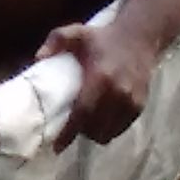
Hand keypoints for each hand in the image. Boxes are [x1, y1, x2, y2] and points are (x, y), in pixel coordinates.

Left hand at [36, 23, 157, 149]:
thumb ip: (56, 40)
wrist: (139, 36)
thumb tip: (38, 57)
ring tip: (88, 123)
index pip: (82, 112)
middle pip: (95, 128)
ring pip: (109, 132)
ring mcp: (131, 101)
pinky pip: (121, 128)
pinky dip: (110, 129)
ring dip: (96, 133)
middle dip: (81, 132)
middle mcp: (118, 93)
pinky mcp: (140, 105)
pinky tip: (103, 119)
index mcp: (100, 77)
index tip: (57, 147)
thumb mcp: (77, 32)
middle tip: (73, 125)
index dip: (69, 132)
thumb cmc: (103, 38)